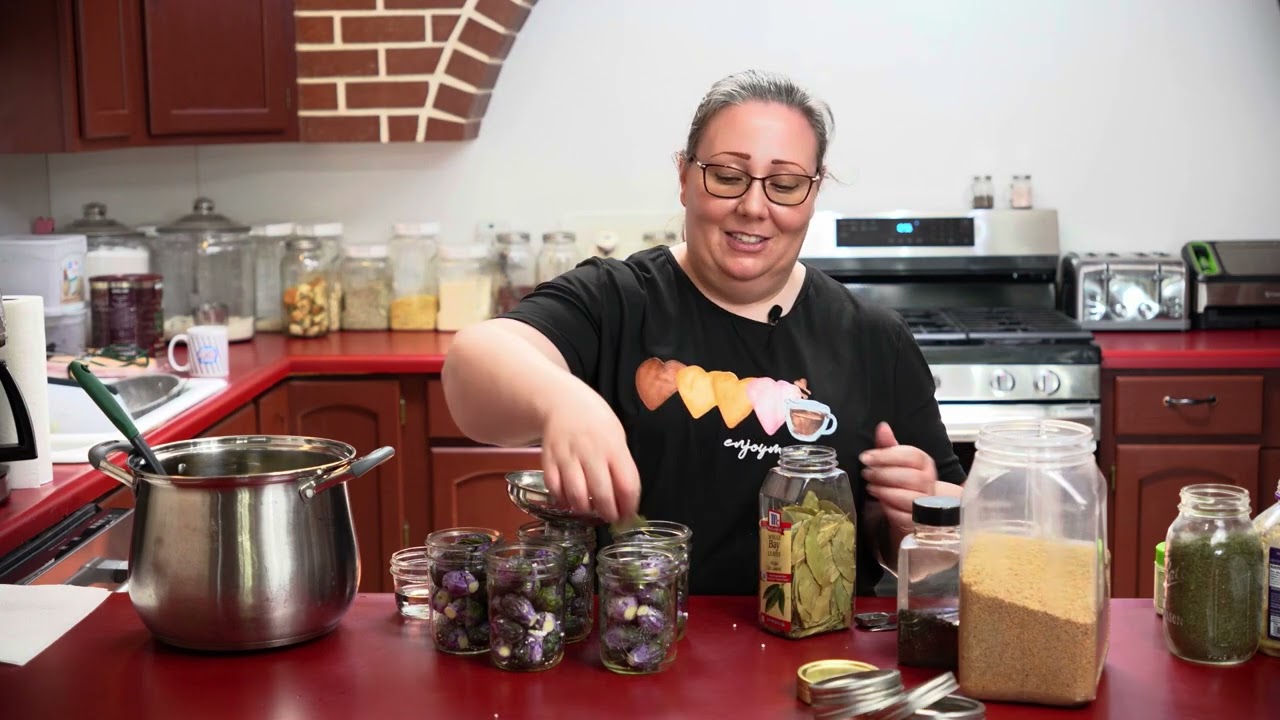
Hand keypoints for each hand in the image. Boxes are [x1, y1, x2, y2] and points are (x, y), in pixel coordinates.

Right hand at [538, 381, 640, 523]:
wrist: (565, 403)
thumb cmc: (597, 424)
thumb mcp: (617, 438)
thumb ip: (622, 466)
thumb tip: (627, 500)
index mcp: (613, 447)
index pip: (627, 484)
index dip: (629, 506)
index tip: (628, 516)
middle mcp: (591, 452)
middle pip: (601, 493)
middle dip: (608, 513)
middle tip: (610, 518)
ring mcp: (568, 456)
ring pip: (576, 494)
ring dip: (584, 509)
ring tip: (589, 510)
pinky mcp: (549, 459)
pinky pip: (554, 488)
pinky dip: (562, 499)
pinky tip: (569, 500)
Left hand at [860, 422, 938, 535]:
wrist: (917, 509)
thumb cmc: (903, 481)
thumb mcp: (896, 462)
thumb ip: (888, 446)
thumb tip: (882, 426)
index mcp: (925, 463)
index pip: (912, 456)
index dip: (888, 455)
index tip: (866, 457)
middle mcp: (930, 482)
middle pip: (912, 477)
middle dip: (884, 474)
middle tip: (866, 473)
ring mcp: (927, 503)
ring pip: (910, 497)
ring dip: (886, 491)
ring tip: (870, 487)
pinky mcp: (920, 522)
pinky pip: (906, 516)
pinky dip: (890, 509)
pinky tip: (880, 503)